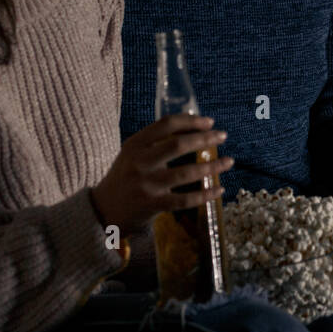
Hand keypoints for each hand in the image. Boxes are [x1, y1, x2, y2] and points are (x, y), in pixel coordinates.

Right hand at [90, 114, 232, 234]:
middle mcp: (139, 162)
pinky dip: (205, 194)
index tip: (210, 122)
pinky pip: (184, 200)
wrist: (103, 210)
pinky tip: (219, 190)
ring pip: (185, 173)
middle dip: (204, 138)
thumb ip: (156, 142)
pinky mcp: (151, 205)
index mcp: (135, 144)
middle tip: (222, 136)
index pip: (166, 124)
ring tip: (229, 161)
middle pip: (177, 145)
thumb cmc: (125, 177)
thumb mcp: (133, 154)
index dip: (191, 121)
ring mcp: (145, 184)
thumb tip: (194, 130)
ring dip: (211, 166)